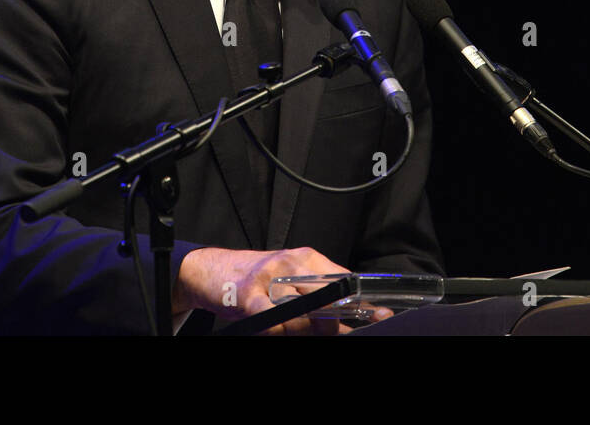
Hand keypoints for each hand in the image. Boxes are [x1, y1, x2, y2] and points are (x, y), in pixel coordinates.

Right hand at [173, 246, 393, 334]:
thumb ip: (317, 293)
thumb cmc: (254, 277)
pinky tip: (278, 331)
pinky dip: (281, 332)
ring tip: (296, 331)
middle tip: (332, 333)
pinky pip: (274, 323)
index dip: (362, 301)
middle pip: (326, 300)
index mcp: (305, 257)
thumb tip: (348, 321)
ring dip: (305, 333)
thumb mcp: (289, 276)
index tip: (379, 316)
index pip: (343, 278)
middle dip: (333, 324)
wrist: (210, 268)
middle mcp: (289, 263)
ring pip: (302, 317)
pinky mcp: (248, 296)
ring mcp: (268, 279)